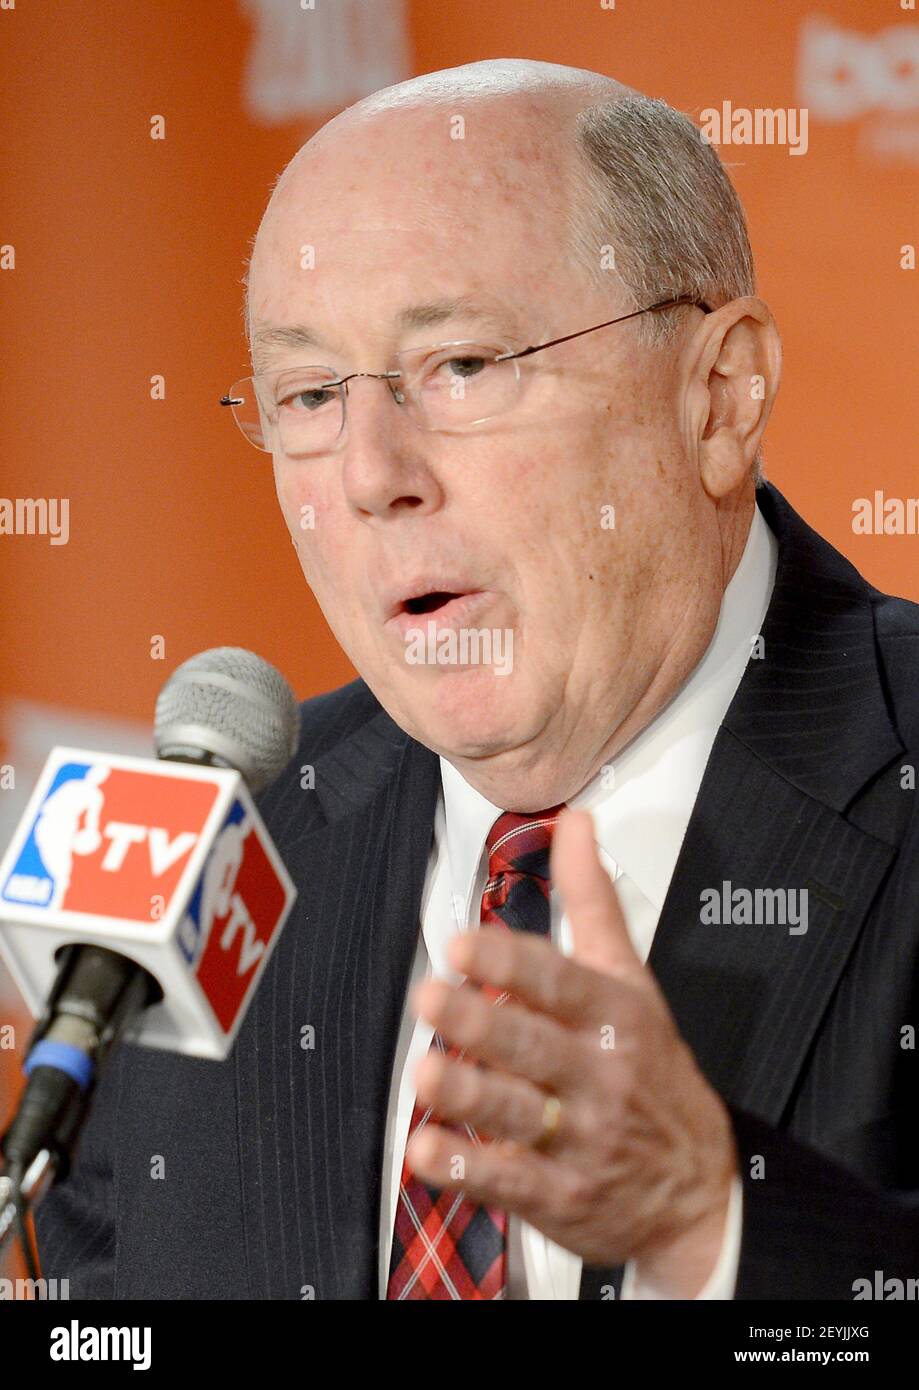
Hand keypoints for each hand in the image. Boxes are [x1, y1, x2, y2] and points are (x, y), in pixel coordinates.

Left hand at [406, 807, 737, 1295]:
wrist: (700, 1188)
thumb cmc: (653, 1070)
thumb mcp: (633, 980)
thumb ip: (594, 901)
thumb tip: (575, 821)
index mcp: (615, 1015)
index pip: (562, 982)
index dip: (512, 962)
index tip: (464, 944)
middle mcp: (599, 1074)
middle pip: (535, 1046)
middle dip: (482, 1023)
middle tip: (432, 998)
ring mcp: (581, 1138)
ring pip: (518, 1113)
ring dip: (469, 1095)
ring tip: (425, 1075)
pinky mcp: (560, 1196)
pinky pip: (509, 1181)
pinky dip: (468, 1169)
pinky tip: (429, 1151)